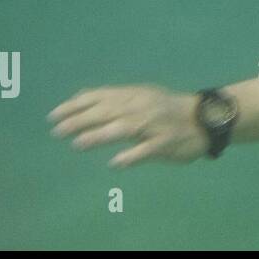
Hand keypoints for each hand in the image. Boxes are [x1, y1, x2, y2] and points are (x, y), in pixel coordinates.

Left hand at [48, 85, 208, 167]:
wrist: (205, 118)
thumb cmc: (167, 108)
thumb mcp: (140, 95)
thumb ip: (111, 97)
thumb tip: (79, 96)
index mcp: (133, 95)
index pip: (99, 97)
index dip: (75, 105)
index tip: (53, 116)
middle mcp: (141, 107)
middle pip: (107, 112)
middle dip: (80, 120)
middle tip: (57, 131)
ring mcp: (154, 124)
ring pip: (123, 128)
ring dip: (99, 135)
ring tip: (77, 144)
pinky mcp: (166, 142)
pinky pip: (147, 149)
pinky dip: (131, 156)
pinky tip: (116, 164)